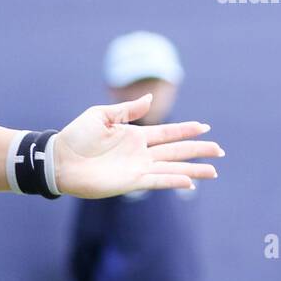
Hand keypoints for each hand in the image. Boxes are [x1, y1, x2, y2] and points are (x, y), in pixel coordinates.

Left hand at [51, 94, 223, 198]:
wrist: (60, 160)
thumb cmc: (76, 137)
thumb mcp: (101, 115)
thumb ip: (127, 110)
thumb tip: (150, 98)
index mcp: (134, 135)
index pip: (167, 132)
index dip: (186, 130)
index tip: (205, 127)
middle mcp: (140, 152)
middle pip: (176, 150)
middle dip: (198, 150)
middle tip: (219, 150)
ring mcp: (137, 168)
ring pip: (172, 167)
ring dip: (193, 169)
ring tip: (214, 170)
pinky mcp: (130, 182)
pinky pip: (157, 180)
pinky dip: (174, 180)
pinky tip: (190, 181)